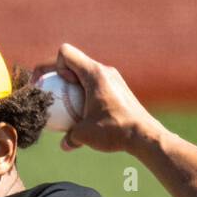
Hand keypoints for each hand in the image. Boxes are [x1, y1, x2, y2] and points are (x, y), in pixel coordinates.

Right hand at [43, 43, 162, 154]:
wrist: (144, 134)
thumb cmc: (113, 130)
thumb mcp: (84, 134)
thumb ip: (70, 136)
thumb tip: (65, 144)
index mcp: (93, 73)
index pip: (66, 53)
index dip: (54, 66)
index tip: (58, 86)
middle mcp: (104, 70)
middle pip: (74, 62)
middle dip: (59, 75)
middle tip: (51, 93)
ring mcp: (113, 79)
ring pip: (86, 74)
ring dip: (74, 86)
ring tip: (69, 107)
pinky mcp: (119, 89)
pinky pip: (97, 85)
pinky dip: (86, 95)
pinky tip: (86, 115)